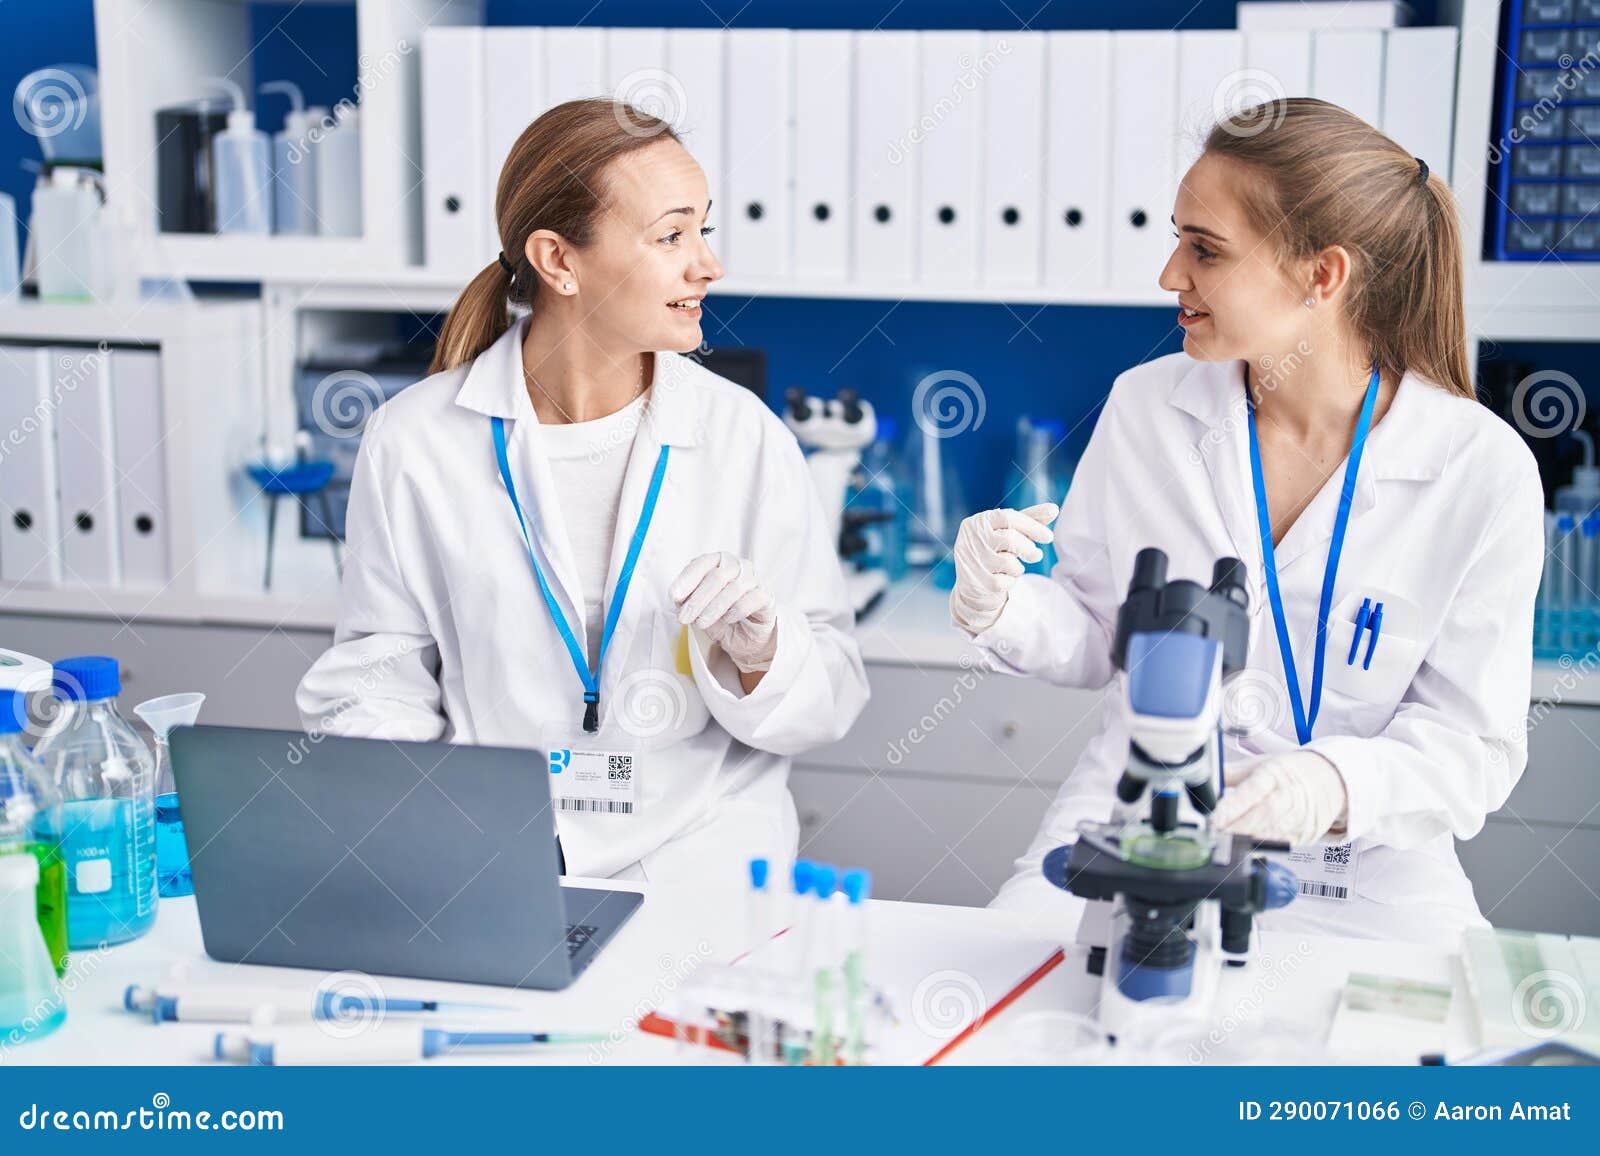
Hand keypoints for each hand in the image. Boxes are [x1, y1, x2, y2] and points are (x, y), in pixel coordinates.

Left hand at [670, 552, 777, 672]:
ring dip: (713, 608)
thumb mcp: (697, 608)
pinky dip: (736, 610)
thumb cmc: (719, 616)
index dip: (687, 579)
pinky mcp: (766, 596)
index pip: (703, 563)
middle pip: (718, 576)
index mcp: (718, 562)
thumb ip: (686, 600)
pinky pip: (752, 599)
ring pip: (734, 588)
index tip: (674, 596)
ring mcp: (754, 580)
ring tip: (701, 624)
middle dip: (697, 599)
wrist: (744, 637)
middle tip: (684, 618)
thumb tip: (677, 598)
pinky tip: (728, 619)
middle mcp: (738, 566)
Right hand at [950, 503, 1059, 633]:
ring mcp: (972, 560)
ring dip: (1018, 567)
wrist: (971, 579)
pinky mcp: (976, 582)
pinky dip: (1011, 581)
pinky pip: (1005, 581)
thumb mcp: (1008, 530)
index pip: (1009, 517)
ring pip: (1009, 562)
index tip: (1049, 537)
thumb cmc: (993, 548)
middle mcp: (972, 538)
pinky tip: (1004, 578)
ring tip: (1013, 567)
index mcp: (979, 521)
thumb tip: (1054, 509)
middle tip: (1037, 555)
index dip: (1032, 526)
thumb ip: (1029, 519)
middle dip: (1029, 548)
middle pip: (1010, 539)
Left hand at [1211, 750, 1348, 846]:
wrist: (1331, 780)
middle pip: (1263, 815)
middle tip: (1215, 836)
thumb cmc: (1290, 772)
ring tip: (1224, 845)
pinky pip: (1279, 844)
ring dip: (1247, 841)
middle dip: (1237, 828)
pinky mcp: (1304, 835)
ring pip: (1272, 833)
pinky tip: (1243, 850)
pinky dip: (1260, 848)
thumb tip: (1202, 777)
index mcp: (1274, 774)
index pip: (1253, 790)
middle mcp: (1289, 796)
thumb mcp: (1260, 764)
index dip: (1234, 805)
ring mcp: (1299, 817)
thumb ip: (1230, 774)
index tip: (1216, 817)